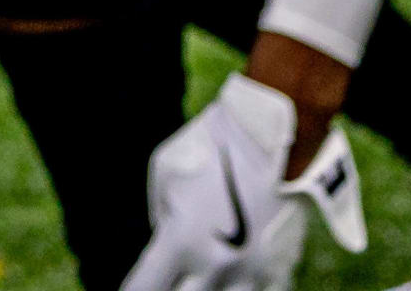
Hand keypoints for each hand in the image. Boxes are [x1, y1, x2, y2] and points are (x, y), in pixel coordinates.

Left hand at [123, 74, 365, 290]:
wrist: (275, 135)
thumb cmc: (211, 145)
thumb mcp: (165, 172)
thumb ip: (160, 216)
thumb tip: (166, 241)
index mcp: (180, 242)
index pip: (145, 288)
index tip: (131, 289)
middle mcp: (214, 266)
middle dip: (173, 289)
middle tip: (171, 275)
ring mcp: (249, 272)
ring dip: (210, 289)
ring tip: (203, 273)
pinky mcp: (279, 269)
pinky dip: (244, 288)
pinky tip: (234, 278)